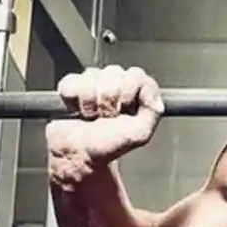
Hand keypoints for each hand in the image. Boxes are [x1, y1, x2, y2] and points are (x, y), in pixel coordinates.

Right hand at [46, 65, 164, 164]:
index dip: (128, 91)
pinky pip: (72, 81)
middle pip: (114, 72)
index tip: (124, 110)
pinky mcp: (71, 85)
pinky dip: (73, 99)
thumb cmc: (109, 145)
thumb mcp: (140, 134)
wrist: (80, 154)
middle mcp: (115, 83)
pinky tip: (78, 111)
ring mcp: (92, 82)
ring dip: (91, 102)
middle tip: (107, 117)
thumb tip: (155, 97)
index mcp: (135, 91)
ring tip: (92, 116)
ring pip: (92, 75)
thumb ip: (153, 111)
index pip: (137, 74)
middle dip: (109, 99)